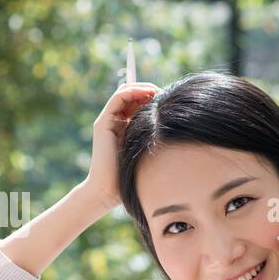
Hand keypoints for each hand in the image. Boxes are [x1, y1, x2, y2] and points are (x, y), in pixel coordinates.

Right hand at [82, 81, 159, 210]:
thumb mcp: (147, 152)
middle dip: (149, 91)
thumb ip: (154, 138)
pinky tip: (148, 94)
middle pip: (131, 95)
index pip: (137, 103)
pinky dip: (132, 91)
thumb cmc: (130, 177)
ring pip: (124, 93)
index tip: (170, 99)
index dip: (153, 98)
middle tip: (166, 93)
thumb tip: (176, 127)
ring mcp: (107, 122)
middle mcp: (114, 122)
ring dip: (142, 88)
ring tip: (158, 91)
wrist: (108, 191)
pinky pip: (118, 98)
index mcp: (124, 128)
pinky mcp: (103, 123)